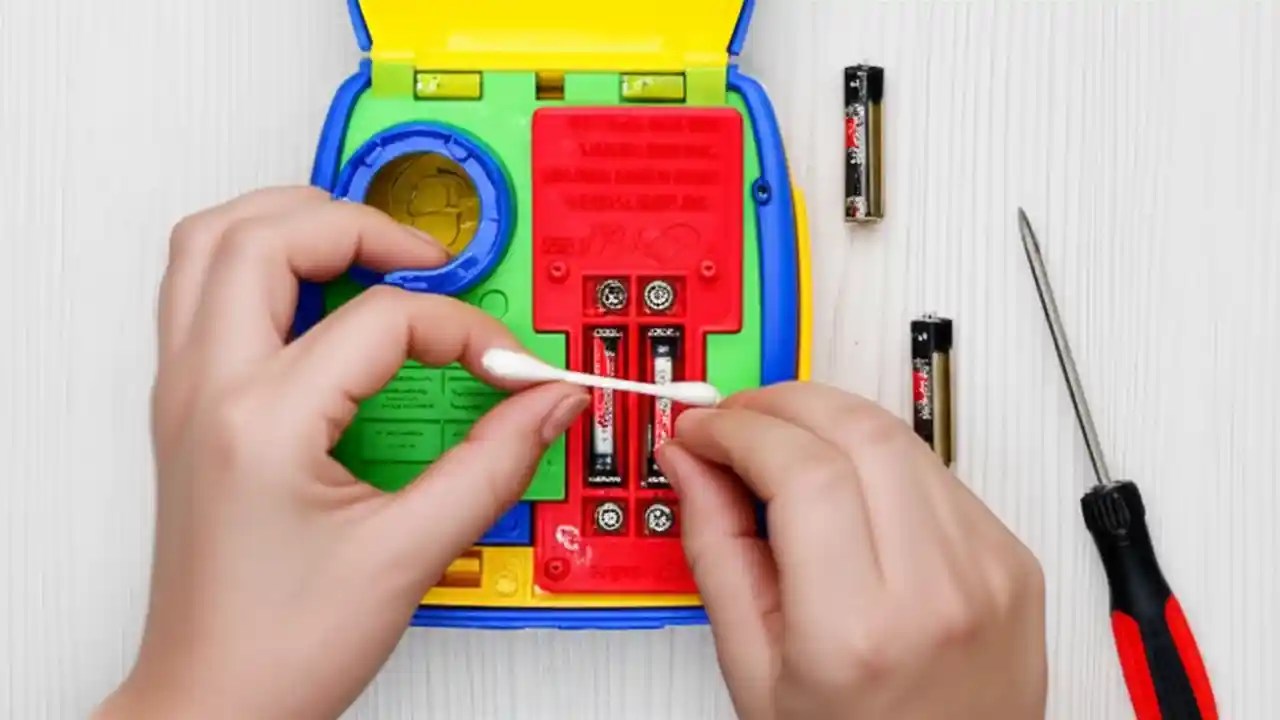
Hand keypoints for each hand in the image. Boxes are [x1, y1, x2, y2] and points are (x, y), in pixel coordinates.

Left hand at [96, 188, 587, 718]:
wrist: (212, 701)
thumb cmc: (280, 646)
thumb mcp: (409, 554)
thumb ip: (493, 464)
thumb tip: (547, 404)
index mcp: (264, 421)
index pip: (383, 320)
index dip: (465, 332)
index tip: (509, 370)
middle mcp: (207, 389)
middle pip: (265, 235)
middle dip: (360, 223)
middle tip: (431, 259)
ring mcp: (183, 392)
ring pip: (210, 242)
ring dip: (290, 219)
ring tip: (366, 243)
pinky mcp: (183, 406)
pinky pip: (199, 287)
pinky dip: (256, 259)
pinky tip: (313, 289)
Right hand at [657, 383, 1046, 719]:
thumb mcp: (755, 670)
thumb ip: (717, 552)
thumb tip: (691, 465)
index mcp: (859, 632)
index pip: (801, 471)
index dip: (739, 430)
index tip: (702, 432)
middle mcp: (939, 592)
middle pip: (859, 430)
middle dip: (782, 402)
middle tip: (734, 419)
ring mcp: (989, 570)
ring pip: (901, 437)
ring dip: (829, 420)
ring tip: (780, 447)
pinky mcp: (1013, 559)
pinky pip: (936, 471)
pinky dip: (877, 456)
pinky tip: (842, 482)